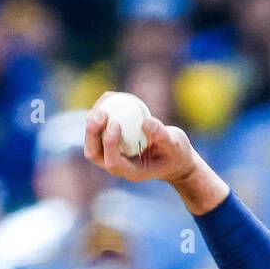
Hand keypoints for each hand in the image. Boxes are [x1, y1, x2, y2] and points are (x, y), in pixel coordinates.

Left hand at [83, 94, 228, 214]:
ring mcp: (112, 155)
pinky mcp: (110, 143)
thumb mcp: (176, 146)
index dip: (109, 144)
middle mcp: (118, 166)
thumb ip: (163, 136)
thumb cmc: (177, 154)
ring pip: (92, 140)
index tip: (116, 124)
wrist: (174, 157)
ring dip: (93, 119)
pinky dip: (101, 111)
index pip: (113, 162)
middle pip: (95, 153)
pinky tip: (110, 96)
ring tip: (107, 98)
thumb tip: (145, 122)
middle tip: (101, 113)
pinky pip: (98, 128)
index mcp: (132, 172)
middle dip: (92, 133)